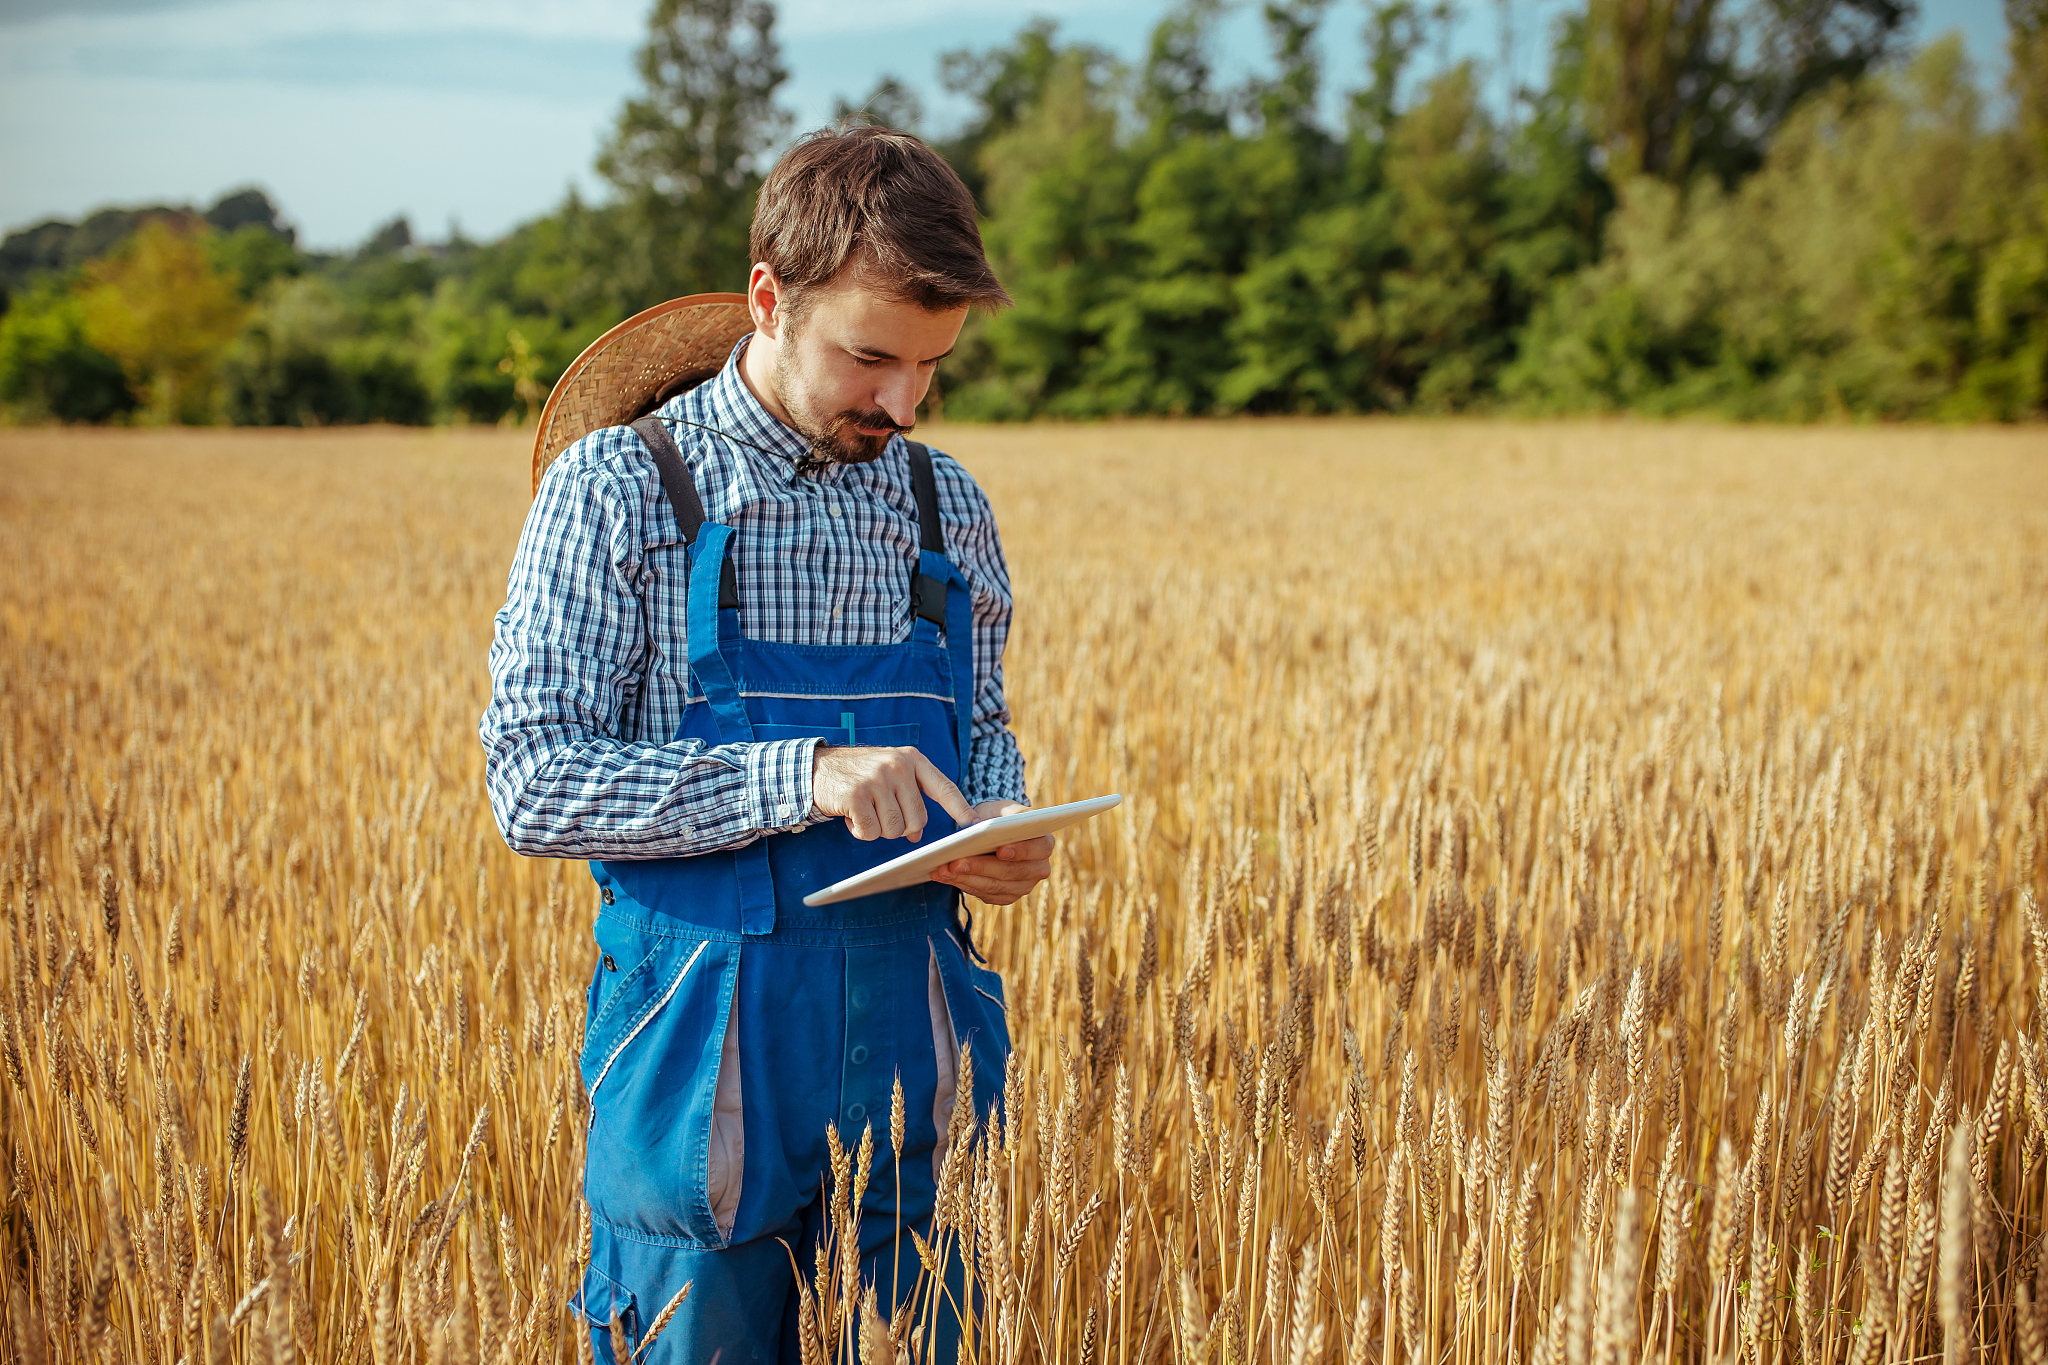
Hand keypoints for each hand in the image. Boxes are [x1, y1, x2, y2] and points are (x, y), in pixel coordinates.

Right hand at [811, 745, 975, 841]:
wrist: (816, 767)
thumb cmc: (858, 774)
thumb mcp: (890, 775)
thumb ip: (910, 798)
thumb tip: (917, 834)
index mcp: (911, 759)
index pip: (944, 788)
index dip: (962, 808)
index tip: (978, 825)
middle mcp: (897, 765)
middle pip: (917, 820)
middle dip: (898, 827)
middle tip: (879, 813)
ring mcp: (877, 779)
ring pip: (893, 830)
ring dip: (877, 829)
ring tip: (863, 811)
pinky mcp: (857, 795)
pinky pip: (870, 832)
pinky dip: (859, 831)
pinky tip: (850, 814)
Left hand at [932, 800, 1053, 905]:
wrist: (992, 832)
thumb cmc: (999, 816)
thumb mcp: (1004, 807)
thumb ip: (1006, 814)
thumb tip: (986, 826)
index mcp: (1044, 843)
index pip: (1038, 849)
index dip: (1020, 851)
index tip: (1000, 849)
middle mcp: (1039, 869)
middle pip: (1010, 872)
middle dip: (981, 867)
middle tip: (956, 862)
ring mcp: (1023, 886)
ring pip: (994, 886)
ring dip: (966, 878)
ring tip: (943, 869)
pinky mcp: (1006, 896)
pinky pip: (985, 894)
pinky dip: (963, 885)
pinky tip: (945, 876)